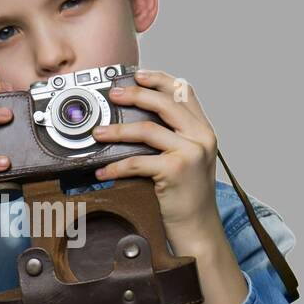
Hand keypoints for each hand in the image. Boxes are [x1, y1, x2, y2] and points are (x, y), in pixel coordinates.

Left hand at [90, 69, 222, 244]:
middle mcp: (201, 137)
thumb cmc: (189, 196)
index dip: (160, 78)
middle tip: (112, 95)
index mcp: (204, 130)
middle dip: (134, 95)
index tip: (138, 75)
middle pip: (164, 103)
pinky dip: (115, 167)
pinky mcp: (176, 171)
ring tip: (98, 133)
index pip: (184, 92)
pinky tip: (103, 172)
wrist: (199, 228)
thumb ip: (175, 137)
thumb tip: (138, 120)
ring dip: (117, 131)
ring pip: (146, 130)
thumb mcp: (190, 159)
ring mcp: (190, 153)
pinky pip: (137, 162)